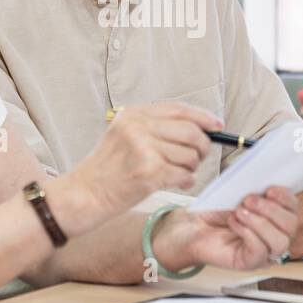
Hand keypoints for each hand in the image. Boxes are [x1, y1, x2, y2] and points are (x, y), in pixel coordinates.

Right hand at [64, 102, 220, 226]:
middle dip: (203, 146)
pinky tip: (178, 182)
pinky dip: (186, 180)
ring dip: (192, 166)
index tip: (217, 125)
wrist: (85, 193)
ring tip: (181, 172)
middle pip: (190, 131)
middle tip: (200, 156)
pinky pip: (184, 174)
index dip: (203, 117)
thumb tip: (200, 128)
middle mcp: (138, 127)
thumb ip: (156, 127)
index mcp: (133, 114)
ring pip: (190, 155)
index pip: (179, 109)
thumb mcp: (124, 135)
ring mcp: (143, 149)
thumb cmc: (108, 168)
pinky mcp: (148, 173)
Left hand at [154, 186, 298, 271]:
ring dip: (260, 222)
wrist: (193, 227)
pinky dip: (248, 233)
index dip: (286, 197)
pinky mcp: (250, 263)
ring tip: (239, 211)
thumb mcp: (237, 194)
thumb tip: (265, 180)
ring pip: (280, 242)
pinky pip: (260, 251)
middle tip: (249, 199)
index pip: (293, 209)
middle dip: (271, 209)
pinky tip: (234, 223)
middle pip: (291, 226)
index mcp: (276, 216)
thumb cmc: (216, 212)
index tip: (270, 188)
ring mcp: (264, 252)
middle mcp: (274, 235)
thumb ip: (254, 188)